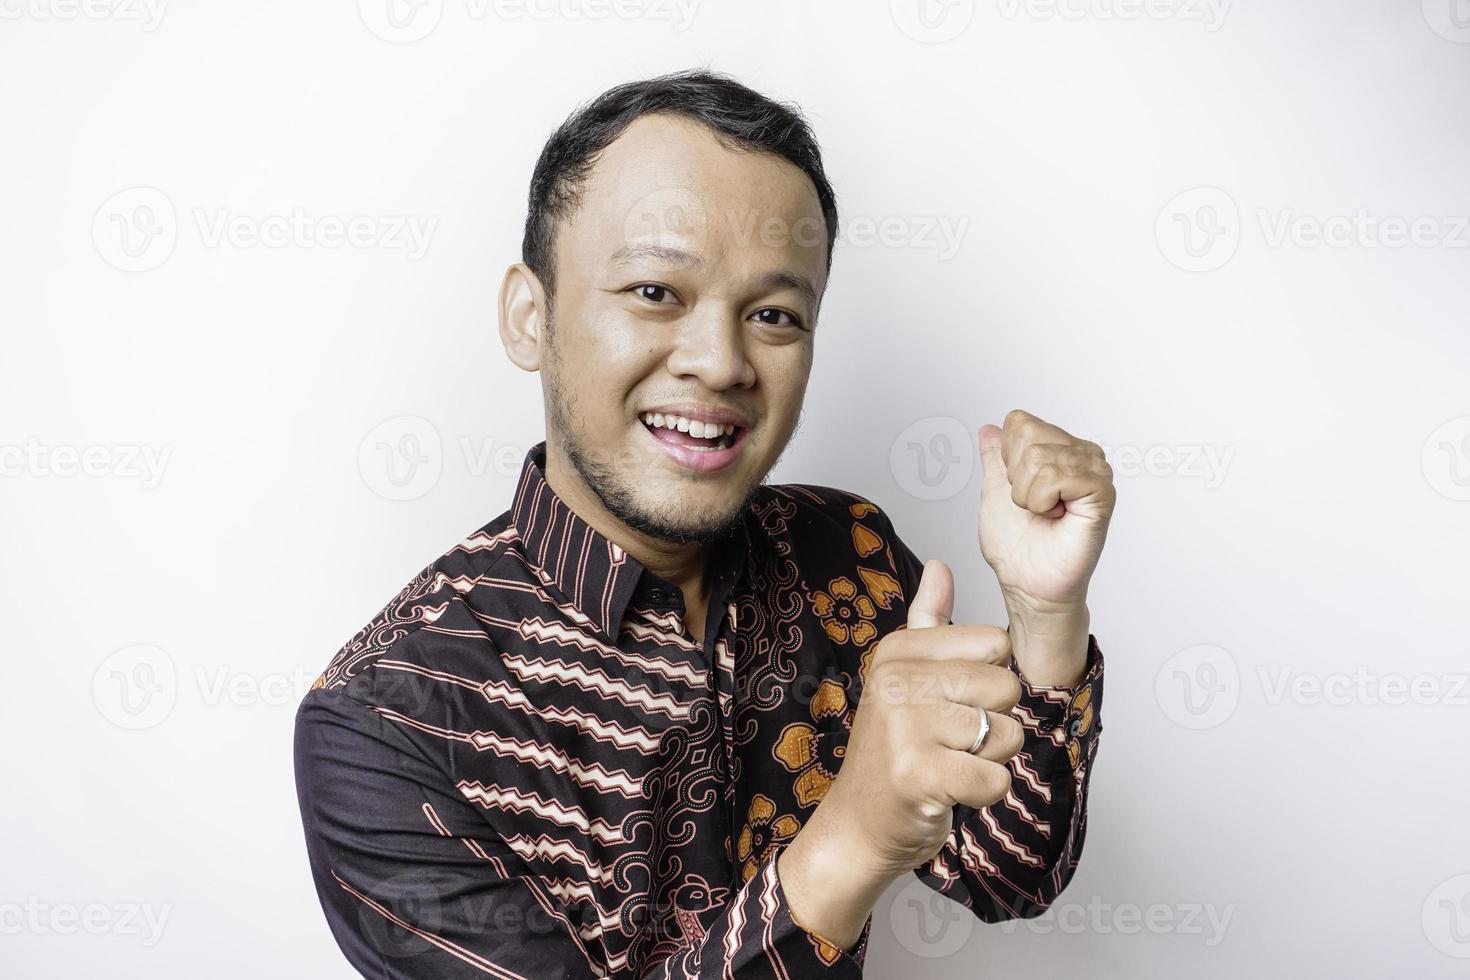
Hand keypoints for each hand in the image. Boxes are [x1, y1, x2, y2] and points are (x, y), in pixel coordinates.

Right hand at [806, 559, 1023, 881]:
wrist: (858, 826)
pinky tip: (948, 792)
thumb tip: (940, 566)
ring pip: (1007, 734)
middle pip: (1006, 688)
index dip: (987, 681)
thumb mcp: (904, 678)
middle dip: (993, 724)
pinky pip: (996, 779)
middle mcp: (896, 681)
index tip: (948, 704)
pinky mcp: (917, 775)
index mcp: (898, 650)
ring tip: (947, 766)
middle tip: (948, 743)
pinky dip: (983, 794)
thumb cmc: (892, 752)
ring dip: (988, 761)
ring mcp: (903, 728)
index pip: (995, 644)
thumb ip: (929, 622)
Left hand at [978, 410, 1115, 684]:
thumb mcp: (994, 492)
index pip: (1019, 422)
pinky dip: (1043, 500)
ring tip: (1045, 513)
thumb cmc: (1016, 547)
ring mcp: (1094, 471)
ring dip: (1029, 494)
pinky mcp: (1101, 492)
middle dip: (1016, 478)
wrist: (1028, 583)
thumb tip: (989, 429)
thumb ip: (994, 457)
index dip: (1007, 459)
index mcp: (1056, 450)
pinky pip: (1059, 475)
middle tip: (1033, 505)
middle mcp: (1079, 455)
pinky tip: (1056, 515)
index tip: (1018, 490)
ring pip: (1040, 457)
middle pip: (1028, 435)